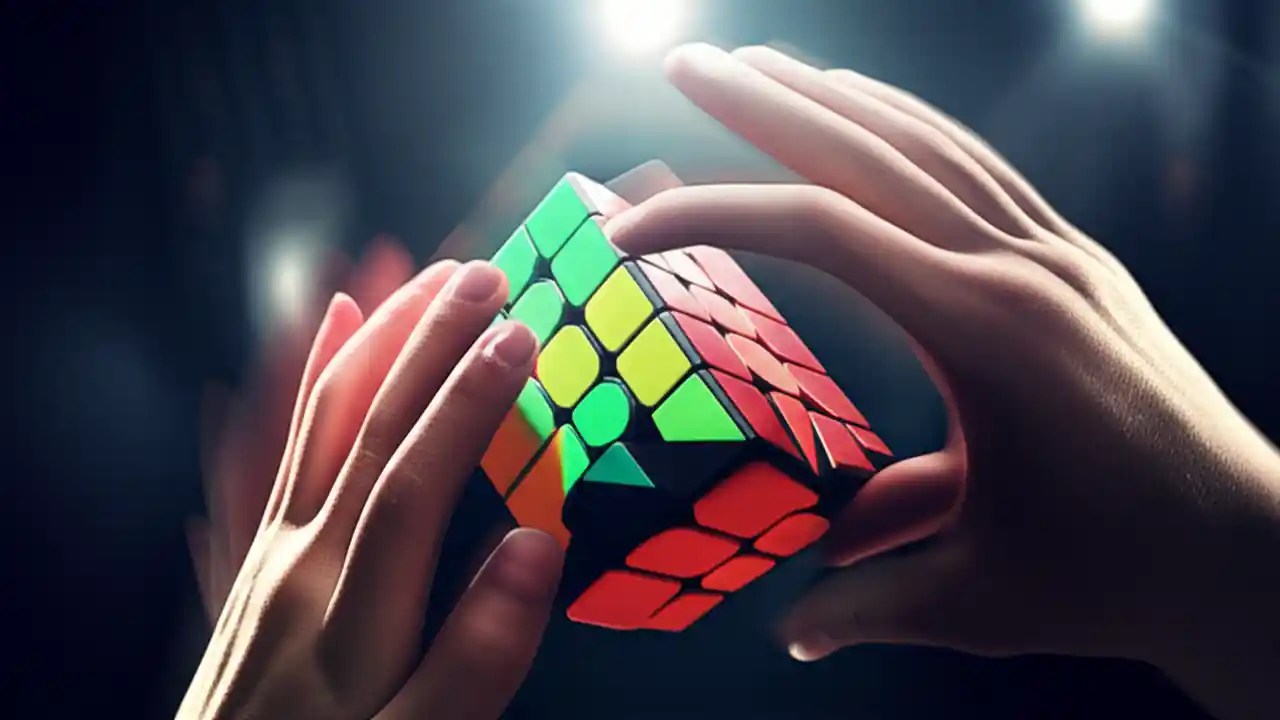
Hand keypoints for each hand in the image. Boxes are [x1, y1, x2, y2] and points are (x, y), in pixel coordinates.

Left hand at [179, 260, 562, 718]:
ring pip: (322, 421)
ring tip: (422, 277)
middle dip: (426, 343)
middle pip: (366, 430)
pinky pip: (281, 443)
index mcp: (352, 614)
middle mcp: (305, 562)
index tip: (519, 338)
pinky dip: (312, 378)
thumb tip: (535, 550)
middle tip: (482, 274)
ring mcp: (275, 550)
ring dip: (375, 341)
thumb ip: (476, 661)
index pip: (413, 483)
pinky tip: (332, 324)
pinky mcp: (262, 551)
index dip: (466, 405)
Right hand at [609, 44, 1279, 719]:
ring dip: (839, 99)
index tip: (631, 226)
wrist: (1251, 557)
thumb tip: (789, 627)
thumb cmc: (1115, 578)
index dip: (713, 215)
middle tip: (686, 65)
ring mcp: (1057, 256)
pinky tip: (874, 115)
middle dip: (764, 103)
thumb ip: (867, 601)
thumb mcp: (973, 596)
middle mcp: (1021, 268)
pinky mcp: (1078, 264)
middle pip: (871, 153)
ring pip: (929, 144)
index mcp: (984, 333)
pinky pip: (981, 169)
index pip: (821, 233)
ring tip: (765, 68)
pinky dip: (913, 129)